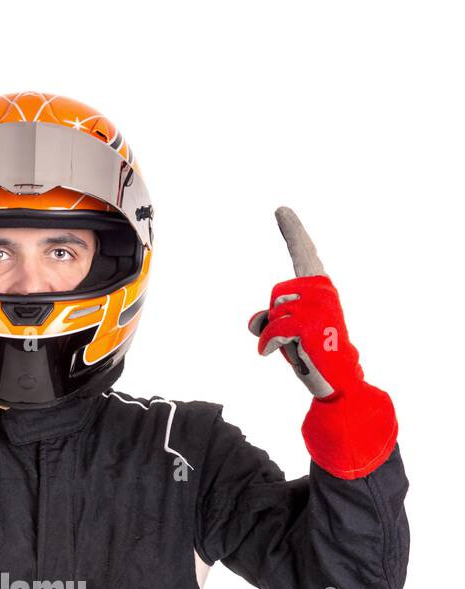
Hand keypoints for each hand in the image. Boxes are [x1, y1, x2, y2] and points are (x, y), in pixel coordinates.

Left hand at [248, 208, 361, 398]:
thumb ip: (271, 316)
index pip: (303, 252)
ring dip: (274, 334)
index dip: (292, 231)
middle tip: (295, 338)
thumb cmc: (312, 352)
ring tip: (295, 346)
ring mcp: (319, 305)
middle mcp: (323, 289)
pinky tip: (271, 354)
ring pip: (273, 313)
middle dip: (276, 318)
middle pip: (276, 294)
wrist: (334, 378)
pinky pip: (271, 330)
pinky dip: (266, 344)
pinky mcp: (309, 323)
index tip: (281, 210)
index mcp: (321, 285)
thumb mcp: (288, 329)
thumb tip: (254, 322)